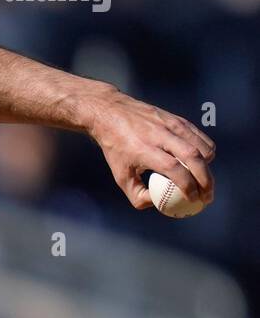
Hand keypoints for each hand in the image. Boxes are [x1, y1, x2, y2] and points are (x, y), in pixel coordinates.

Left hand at [87, 88, 215, 209]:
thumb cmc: (116, 149)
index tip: (194, 200)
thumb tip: (161, 204)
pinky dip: (206, 153)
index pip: (173, 168)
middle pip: (193, 157)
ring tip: (203, 182)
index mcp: (143, 149)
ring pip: (202, 147)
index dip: (188, 186)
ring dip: (207, 168)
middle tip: (208, 197)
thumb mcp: (120, 176)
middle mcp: (159, 135)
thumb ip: (138, 196)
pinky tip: (199, 164)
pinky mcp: (177, 119)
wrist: (111, 114)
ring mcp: (170, 124)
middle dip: (206, 181)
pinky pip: (200, 138)